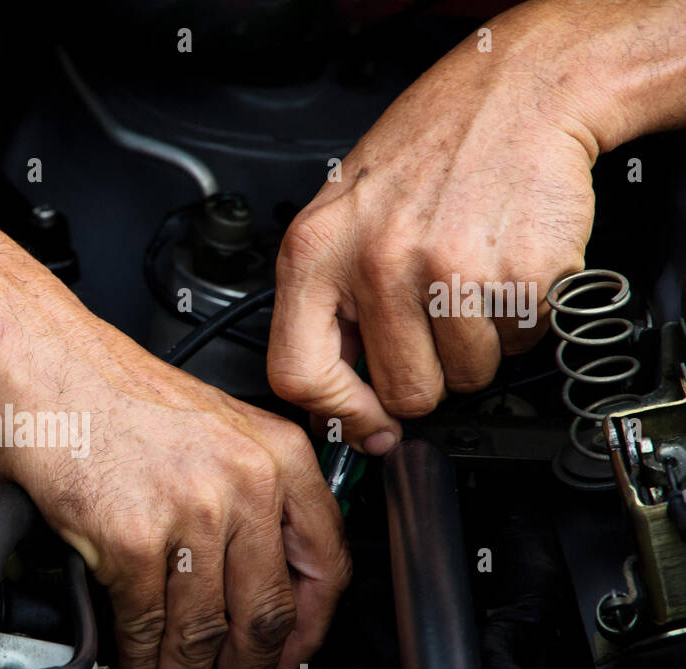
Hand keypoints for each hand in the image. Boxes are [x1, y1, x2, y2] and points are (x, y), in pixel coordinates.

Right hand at [0, 315, 349, 668]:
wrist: (37, 355)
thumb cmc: (106, 387)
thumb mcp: (208, 423)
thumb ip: (244, 490)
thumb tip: (252, 571)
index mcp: (274, 453)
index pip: (324, 565)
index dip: (311, 632)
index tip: (291, 660)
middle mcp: (243, 481)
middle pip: (266, 612)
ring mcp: (189, 510)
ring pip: (205, 630)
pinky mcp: (131, 535)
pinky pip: (147, 622)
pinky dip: (142, 659)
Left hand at [267, 5, 603, 452]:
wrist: (515, 94)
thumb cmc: (424, 155)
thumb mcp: (339, 219)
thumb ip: (328, 305)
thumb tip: (339, 402)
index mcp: (315, 253)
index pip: (299, 375)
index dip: (338, 415)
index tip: (366, 424)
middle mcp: (376, 262)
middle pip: (403, 391)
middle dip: (426, 373)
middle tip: (432, 320)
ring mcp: (448, 270)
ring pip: (466, 376)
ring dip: (476, 344)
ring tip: (467, 280)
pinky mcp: (517, 274)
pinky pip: (519, 343)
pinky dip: (519, 319)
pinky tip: (500, 266)